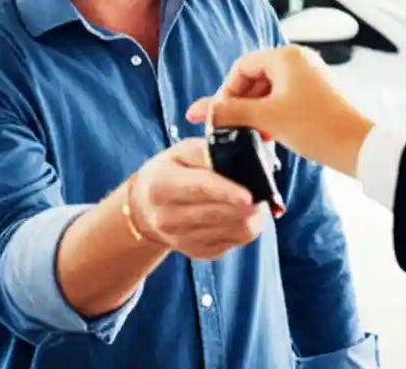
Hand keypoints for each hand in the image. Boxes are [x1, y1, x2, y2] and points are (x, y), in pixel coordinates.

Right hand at [128, 139, 264, 260]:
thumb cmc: (168, 172)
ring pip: (233, 230)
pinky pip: (235, 241)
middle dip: (247, 203)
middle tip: (260, 190)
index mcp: (162, 186)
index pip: (200, 188)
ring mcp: (182, 240)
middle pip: (220, 213)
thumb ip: (207, 152)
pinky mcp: (198, 253)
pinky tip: (237, 214)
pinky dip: (243, 226)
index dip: (227, 192)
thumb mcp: (180, 153)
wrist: (145, 208)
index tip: (249, 196)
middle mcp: (168, 218)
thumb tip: (240, 156)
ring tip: (249, 200)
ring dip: (249, 214)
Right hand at [185, 45, 374, 176]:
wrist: (358, 147)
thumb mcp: (266, 119)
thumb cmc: (315, 128)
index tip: (218, 115)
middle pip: (255, 77)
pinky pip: (284, 98)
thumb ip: (230, 112)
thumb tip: (199, 110)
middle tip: (230, 127)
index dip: (225, 91)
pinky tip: (268, 135)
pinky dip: (271, 114)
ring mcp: (310, 76)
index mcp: (286, 56)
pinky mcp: (318, 94)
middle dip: (240, 103)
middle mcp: (299, 60)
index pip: (241, 67)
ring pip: (269, 90)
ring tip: (249, 134)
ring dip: (255, 111)